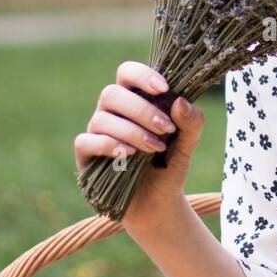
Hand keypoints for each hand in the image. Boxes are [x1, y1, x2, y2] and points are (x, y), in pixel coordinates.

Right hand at [74, 60, 204, 223]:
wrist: (159, 203)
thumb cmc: (170, 166)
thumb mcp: (188, 144)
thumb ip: (191, 122)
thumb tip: (180, 101)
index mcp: (135, 99)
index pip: (127, 73)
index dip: (141, 75)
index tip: (164, 89)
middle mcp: (112, 111)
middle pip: (112, 93)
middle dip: (142, 110)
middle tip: (166, 129)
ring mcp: (96, 131)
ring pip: (101, 118)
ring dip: (132, 132)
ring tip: (155, 149)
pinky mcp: (86, 155)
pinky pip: (86, 141)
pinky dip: (108, 145)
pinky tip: (129, 155)